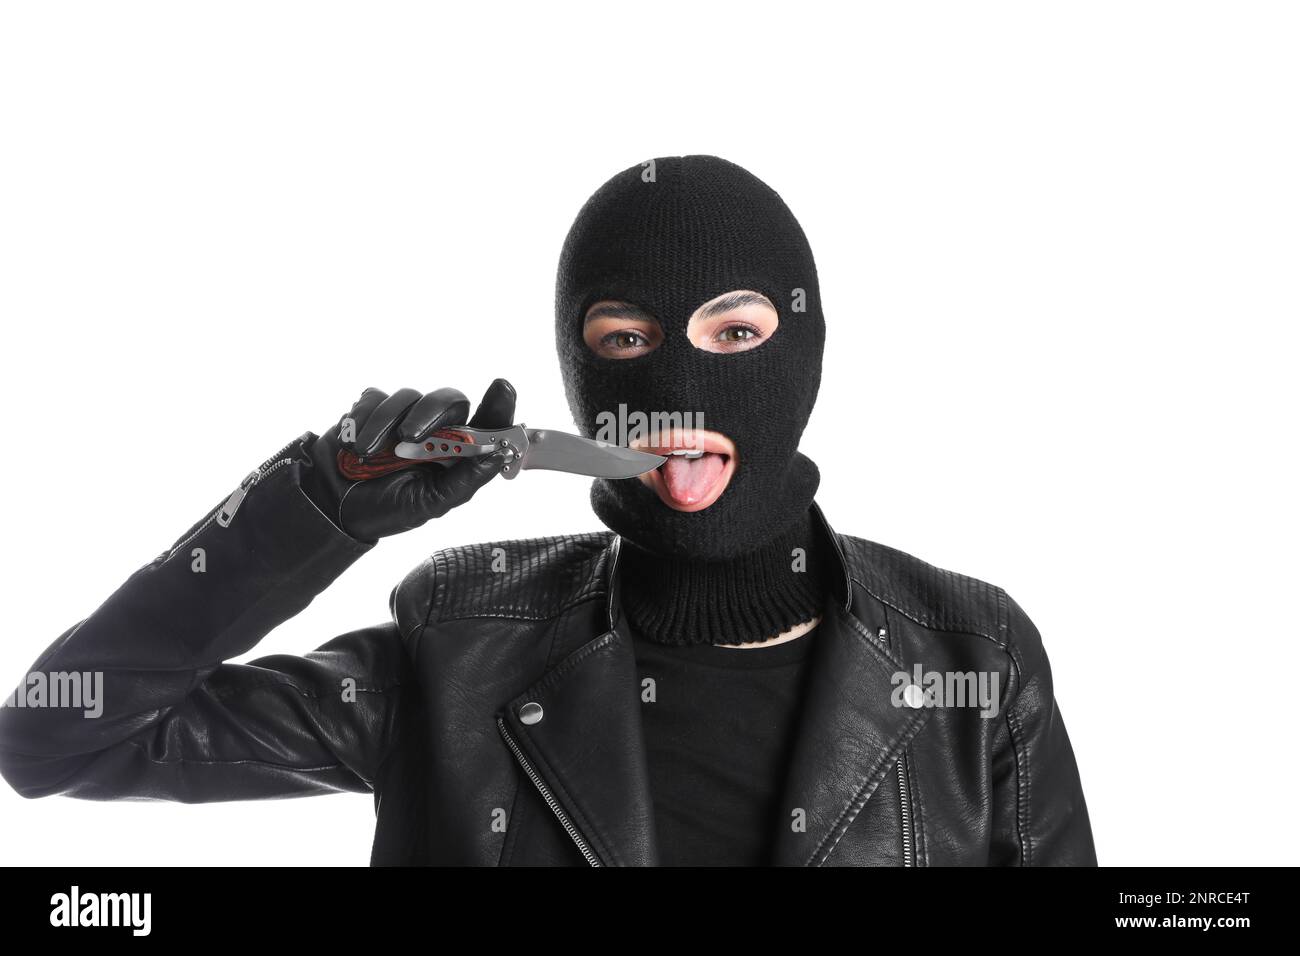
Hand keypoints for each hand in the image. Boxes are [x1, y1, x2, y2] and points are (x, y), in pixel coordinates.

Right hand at [301, 380, 515, 540]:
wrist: (333, 506)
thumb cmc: (387, 509)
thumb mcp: (430, 504)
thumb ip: (466, 480)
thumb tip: (498, 455)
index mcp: (457, 453)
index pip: (487, 422)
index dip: (499, 403)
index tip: (503, 387)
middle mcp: (436, 430)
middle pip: (449, 399)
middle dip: (430, 413)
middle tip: (409, 436)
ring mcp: (403, 416)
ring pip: (408, 396)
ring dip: (384, 424)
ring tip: (368, 453)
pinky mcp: (373, 408)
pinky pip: (375, 398)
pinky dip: (363, 419)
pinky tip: (354, 444)